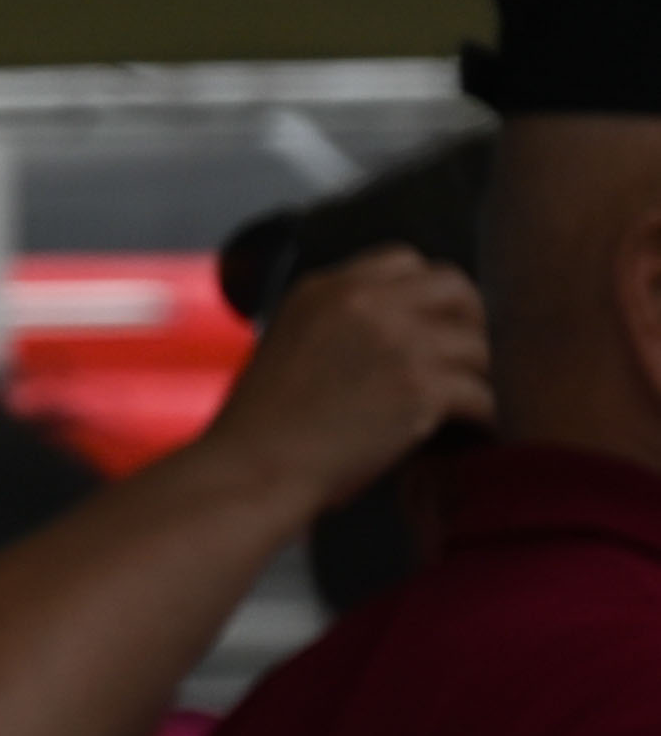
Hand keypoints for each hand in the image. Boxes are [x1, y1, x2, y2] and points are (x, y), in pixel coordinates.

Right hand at [206, 244, 492, 516]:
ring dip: (478, 376)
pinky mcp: (421, 388)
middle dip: (468, 322)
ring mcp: (397, 342)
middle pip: (454, 287)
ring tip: (471, 404)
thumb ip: (336, 323)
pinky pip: (483, 394)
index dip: (425, 294)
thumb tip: (396, 331)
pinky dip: (485, 416)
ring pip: (477, 344)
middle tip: (465, 359)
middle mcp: (364, 303)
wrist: (250, 473)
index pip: (405, 262)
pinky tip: (479, 431)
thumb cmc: (260, 429)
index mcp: (324, 289)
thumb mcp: (286, 346)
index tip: (430, 324)